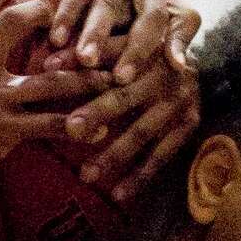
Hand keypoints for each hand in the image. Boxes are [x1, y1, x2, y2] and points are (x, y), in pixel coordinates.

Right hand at [12, 0, 200, 81]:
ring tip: (85, 62)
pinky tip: (56, 38)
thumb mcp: (105, 13)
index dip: (183, 41)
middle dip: (137, 50)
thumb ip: (121, 39)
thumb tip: (128, 89)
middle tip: (121, 81)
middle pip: (152, 16)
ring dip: (96, 35)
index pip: (184, 17)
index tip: (178, 71)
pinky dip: (67, 14)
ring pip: (111, 3)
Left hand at [54, 33, 200, 204]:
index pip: (114, 54)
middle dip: (99, 112)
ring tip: (86, 176)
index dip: (88, 61)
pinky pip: (162, 155)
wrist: (194, 62)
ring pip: (142, 131)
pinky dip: (140, 177)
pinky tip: (117, 195)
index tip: (61, 70)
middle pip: (126, 95)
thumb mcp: (120, 45)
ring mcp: (179, 102)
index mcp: (145, 48)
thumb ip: (86, 52)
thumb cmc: (140, 53)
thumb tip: (46, 66)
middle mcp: (165, 73)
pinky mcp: (187, 126)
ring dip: (115, 154)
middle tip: (71, 130)